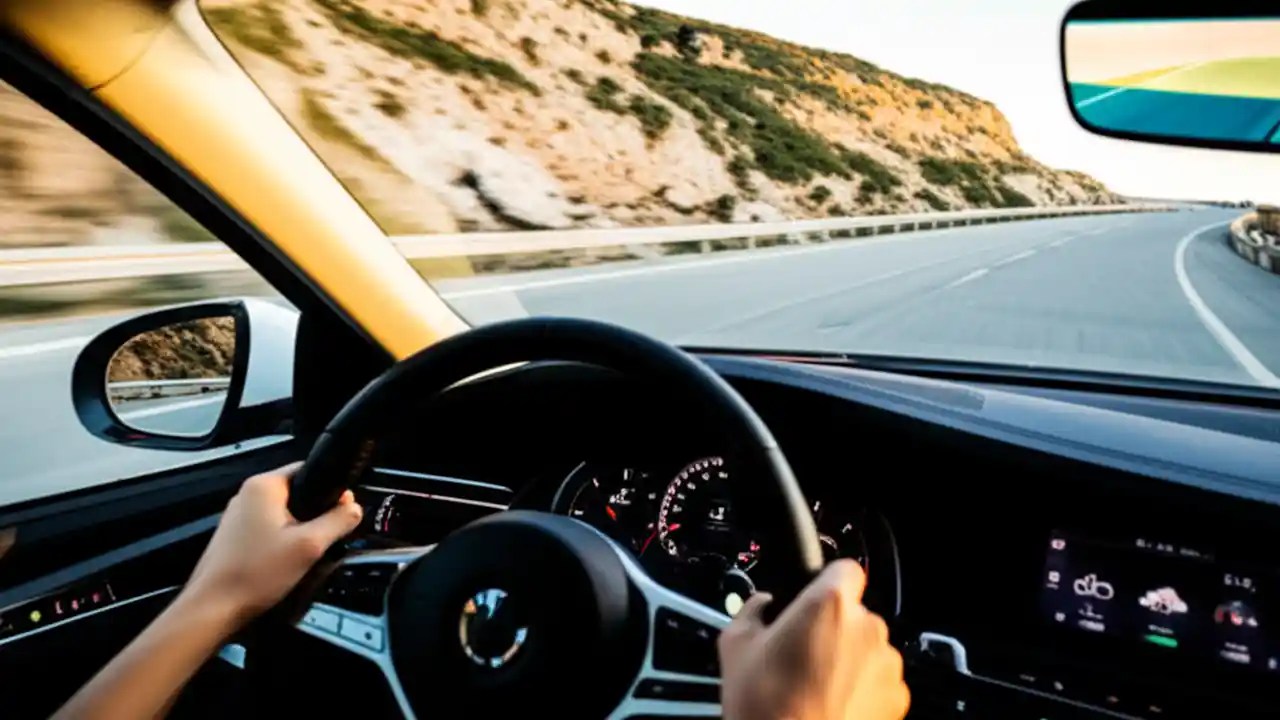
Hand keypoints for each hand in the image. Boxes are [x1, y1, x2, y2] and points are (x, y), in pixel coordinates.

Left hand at [182, 462, 363, 626]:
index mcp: (263, 485)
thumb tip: (355, 508)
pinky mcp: (234, 537)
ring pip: (284, 514)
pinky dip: (282, 541)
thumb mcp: (309, 546)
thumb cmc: (258, 573)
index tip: (344, 513)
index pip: (308, 470)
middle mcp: (247, 494)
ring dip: (300, 530)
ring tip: (306, 554)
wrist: (213, 609)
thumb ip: (338, 522)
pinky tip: (285, 562)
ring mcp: (237, 516)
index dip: (332, 490)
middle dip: (316, 514)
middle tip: (327, 539)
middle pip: (297, 493)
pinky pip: (269, 529)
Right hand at [719, 560, 908, 719]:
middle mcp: (866, 628)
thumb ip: (753, 610)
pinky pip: (879, 680)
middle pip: (854, 612)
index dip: (827, 582)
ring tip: (815, 684)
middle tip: (802, 652)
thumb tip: (761, 605)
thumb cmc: (765, 707)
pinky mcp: (896, 697)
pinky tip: (833, 703)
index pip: (845, 569)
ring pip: (868, 647)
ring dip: (849, 658)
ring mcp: (886, 664)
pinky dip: (863, 688)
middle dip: (832, 627)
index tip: (814, 598)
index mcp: (829, 604)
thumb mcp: (735, 645)